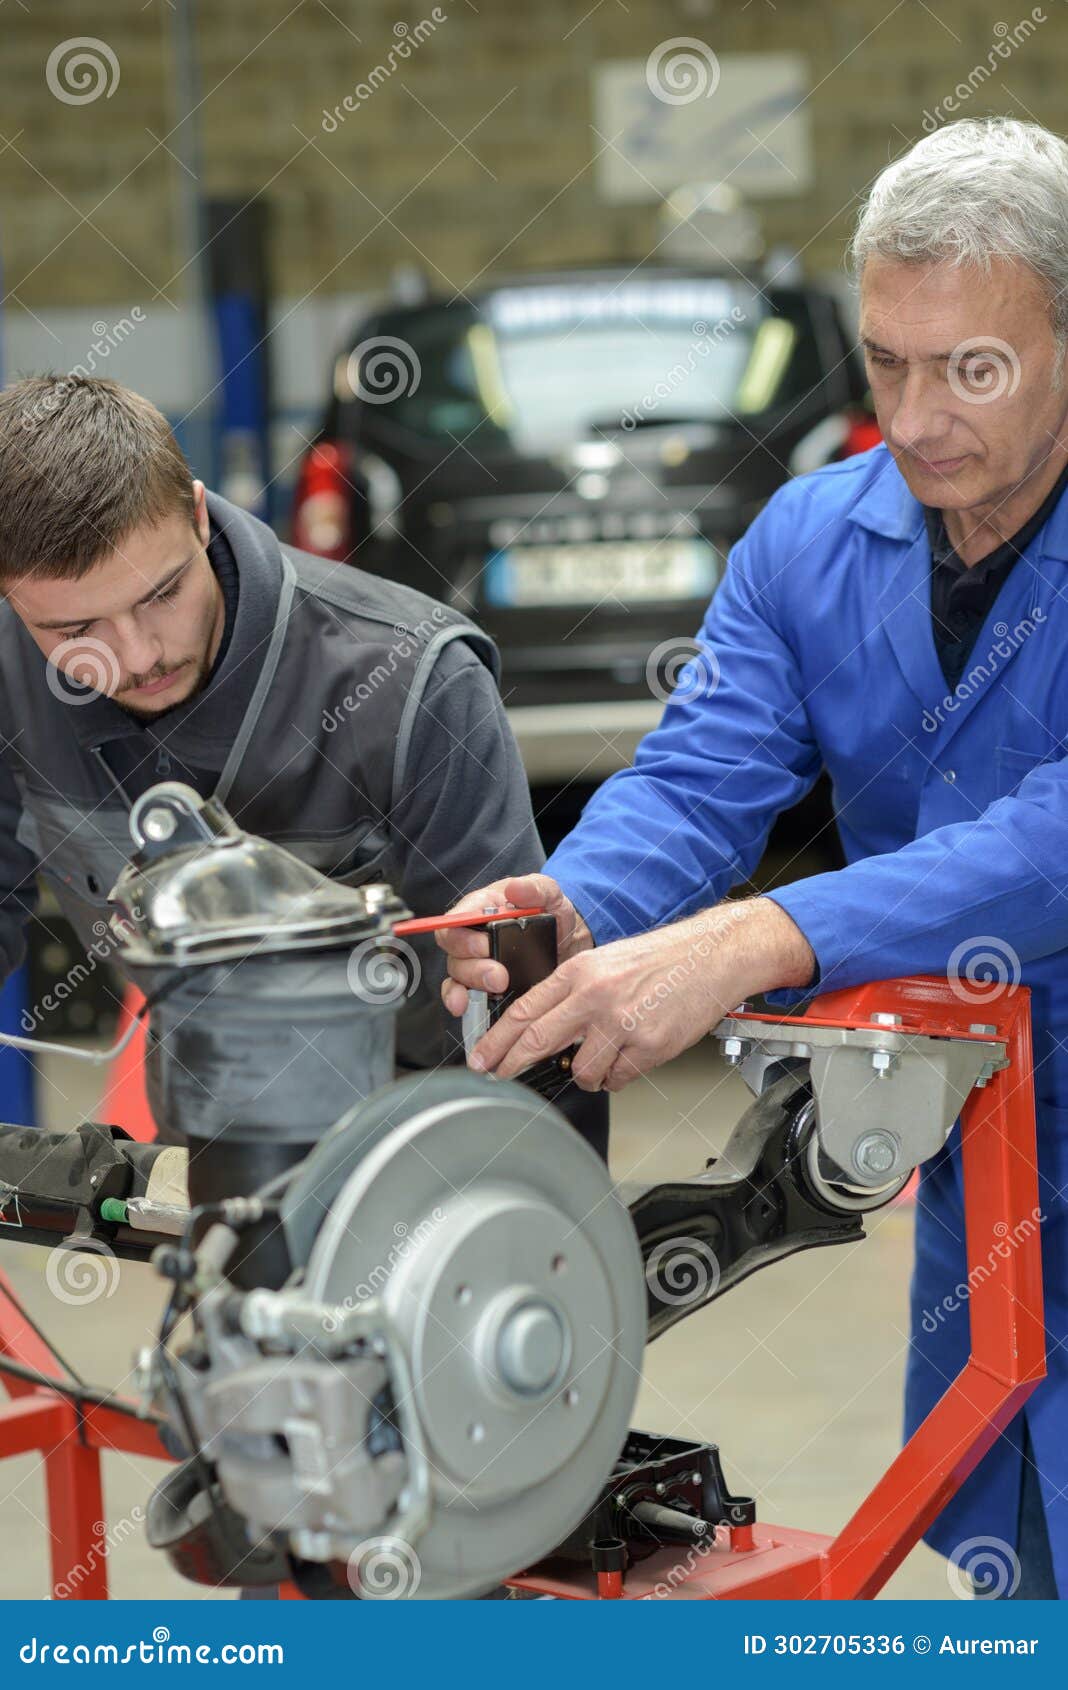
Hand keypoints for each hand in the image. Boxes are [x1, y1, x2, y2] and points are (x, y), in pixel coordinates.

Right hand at [437, 873, 592, 1016]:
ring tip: (498, 987)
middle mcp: (471, 933)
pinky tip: (464, 1006)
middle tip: (498, 974)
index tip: (485, 945)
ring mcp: (474, 959)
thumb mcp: (550, 893)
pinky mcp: (480, 982)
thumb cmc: (551, 911)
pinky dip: (458, 999)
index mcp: (481, 907)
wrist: (568, 939)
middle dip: (474, 964)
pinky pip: (458, 991)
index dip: (463, 935)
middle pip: (454, 949)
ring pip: (457, 972)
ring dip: (472, 983)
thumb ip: (535, 888)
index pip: (456, 919)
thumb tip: (514, 889)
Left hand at [468, 897, 814, 1091]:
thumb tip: (543, 1030)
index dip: (498, 1039)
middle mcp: (597, 996)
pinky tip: (628, 1056)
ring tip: (601, 1059)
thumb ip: (574, 993)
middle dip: (512, 1062)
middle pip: (538, 1040)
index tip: (483, 1056)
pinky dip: (617, 1076)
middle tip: (500, 1074)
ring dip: (586, 1074)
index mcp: (581, 971)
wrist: (711, 957)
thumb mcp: (606, 962)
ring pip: (582, 1071)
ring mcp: (623, 1024)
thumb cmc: (661, 959)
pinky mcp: (649, 1047)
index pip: (526, 1010)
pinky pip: (617, 1079)